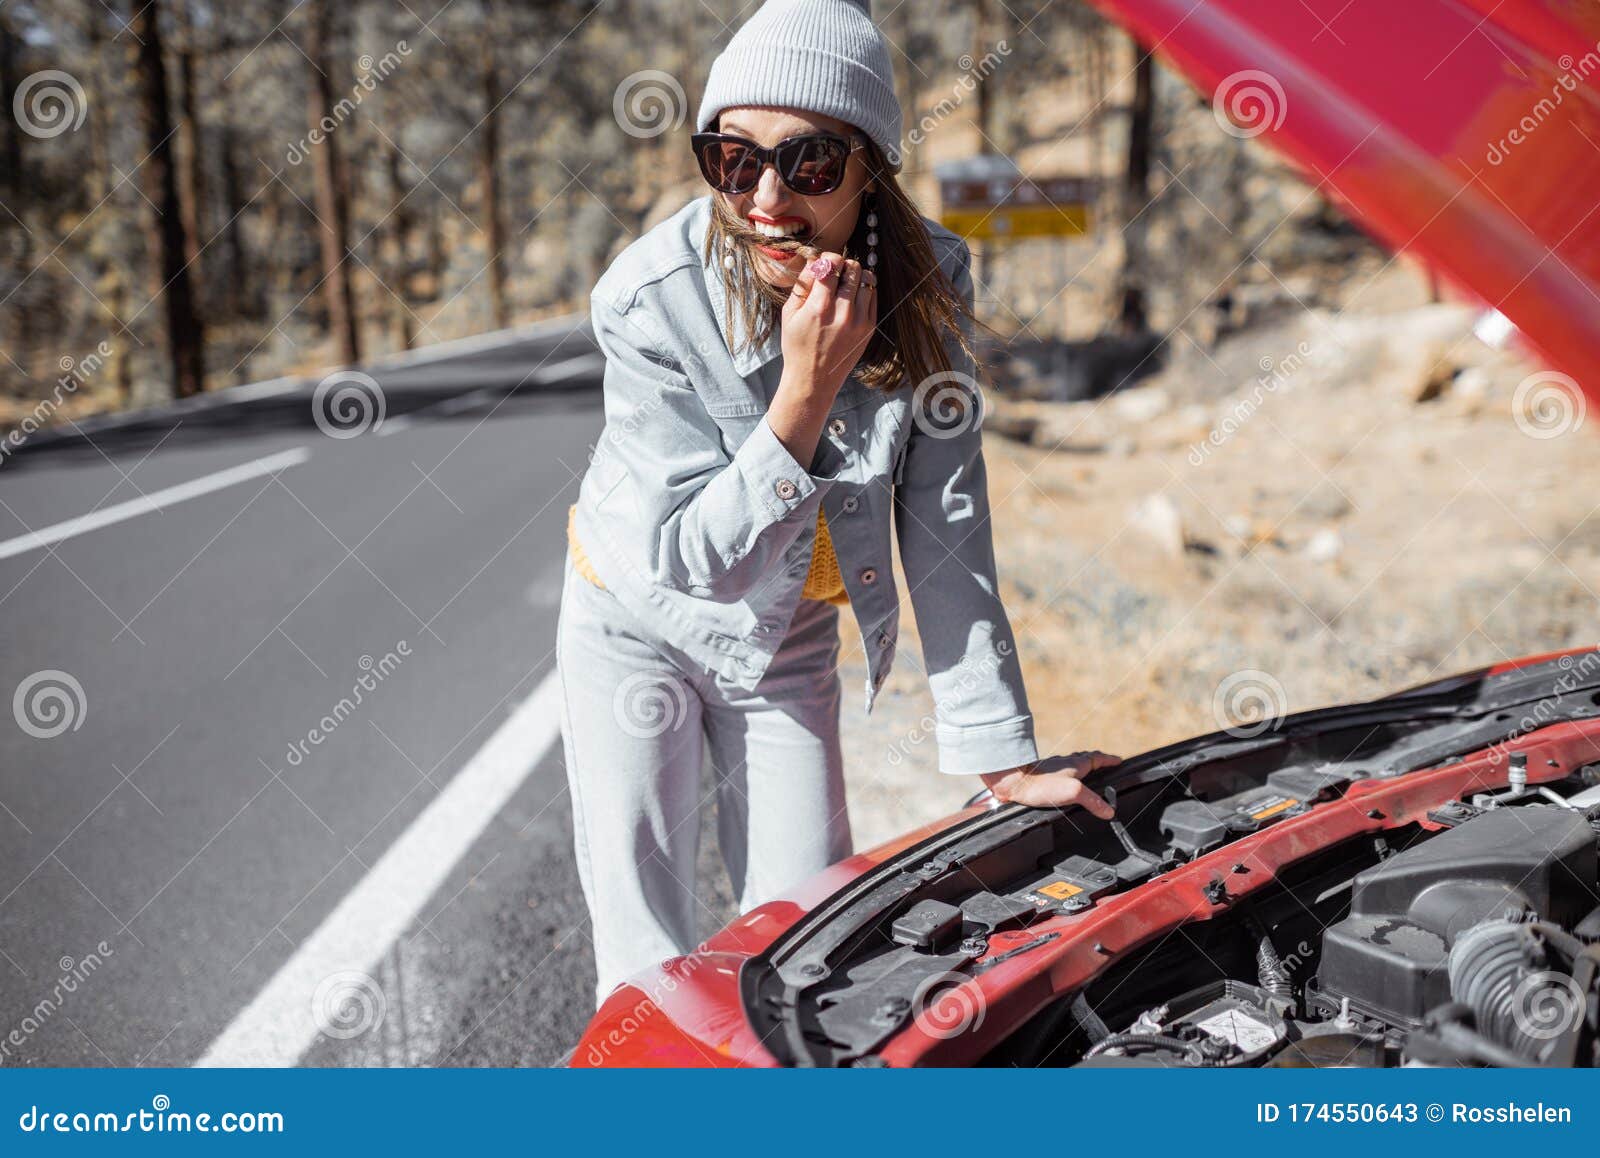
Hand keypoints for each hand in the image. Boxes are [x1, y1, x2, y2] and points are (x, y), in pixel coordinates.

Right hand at [779, 252, 875, 397]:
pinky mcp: (869, 327)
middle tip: (834, 275)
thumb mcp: (789, 314)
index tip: (824, 264)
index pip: (833, 263)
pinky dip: (864, 291)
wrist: (814, 380)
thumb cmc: (797, 346)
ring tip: (844, 286)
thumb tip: (815, 260)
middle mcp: (842, 312)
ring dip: (855, 277)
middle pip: (853, 267)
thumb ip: (802, 284)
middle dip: (843, 266)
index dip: (828, 258)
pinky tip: (852, 299)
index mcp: (819, 307)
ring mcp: (860, 320)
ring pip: (867, 279)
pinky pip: (873, 296)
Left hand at [979, 751, 1121, 814]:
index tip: (1119, 760)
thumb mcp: (1074, 792)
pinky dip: (1067, 775)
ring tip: (1086, 774)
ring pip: (1071, 764)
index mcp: (1076, 764)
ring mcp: (1052, 768)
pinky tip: (1062, 783)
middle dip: (1097, 761)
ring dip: (1081, 767)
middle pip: (1085, 759)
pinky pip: (1059, 772)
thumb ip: (1093, 801)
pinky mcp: (1041, 776)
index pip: (1097, 758)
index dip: (1109, 760)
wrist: (1013, 782)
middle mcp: (1065, 763)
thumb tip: (1109, 810)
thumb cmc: (1041, 784)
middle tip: (1105, 765)